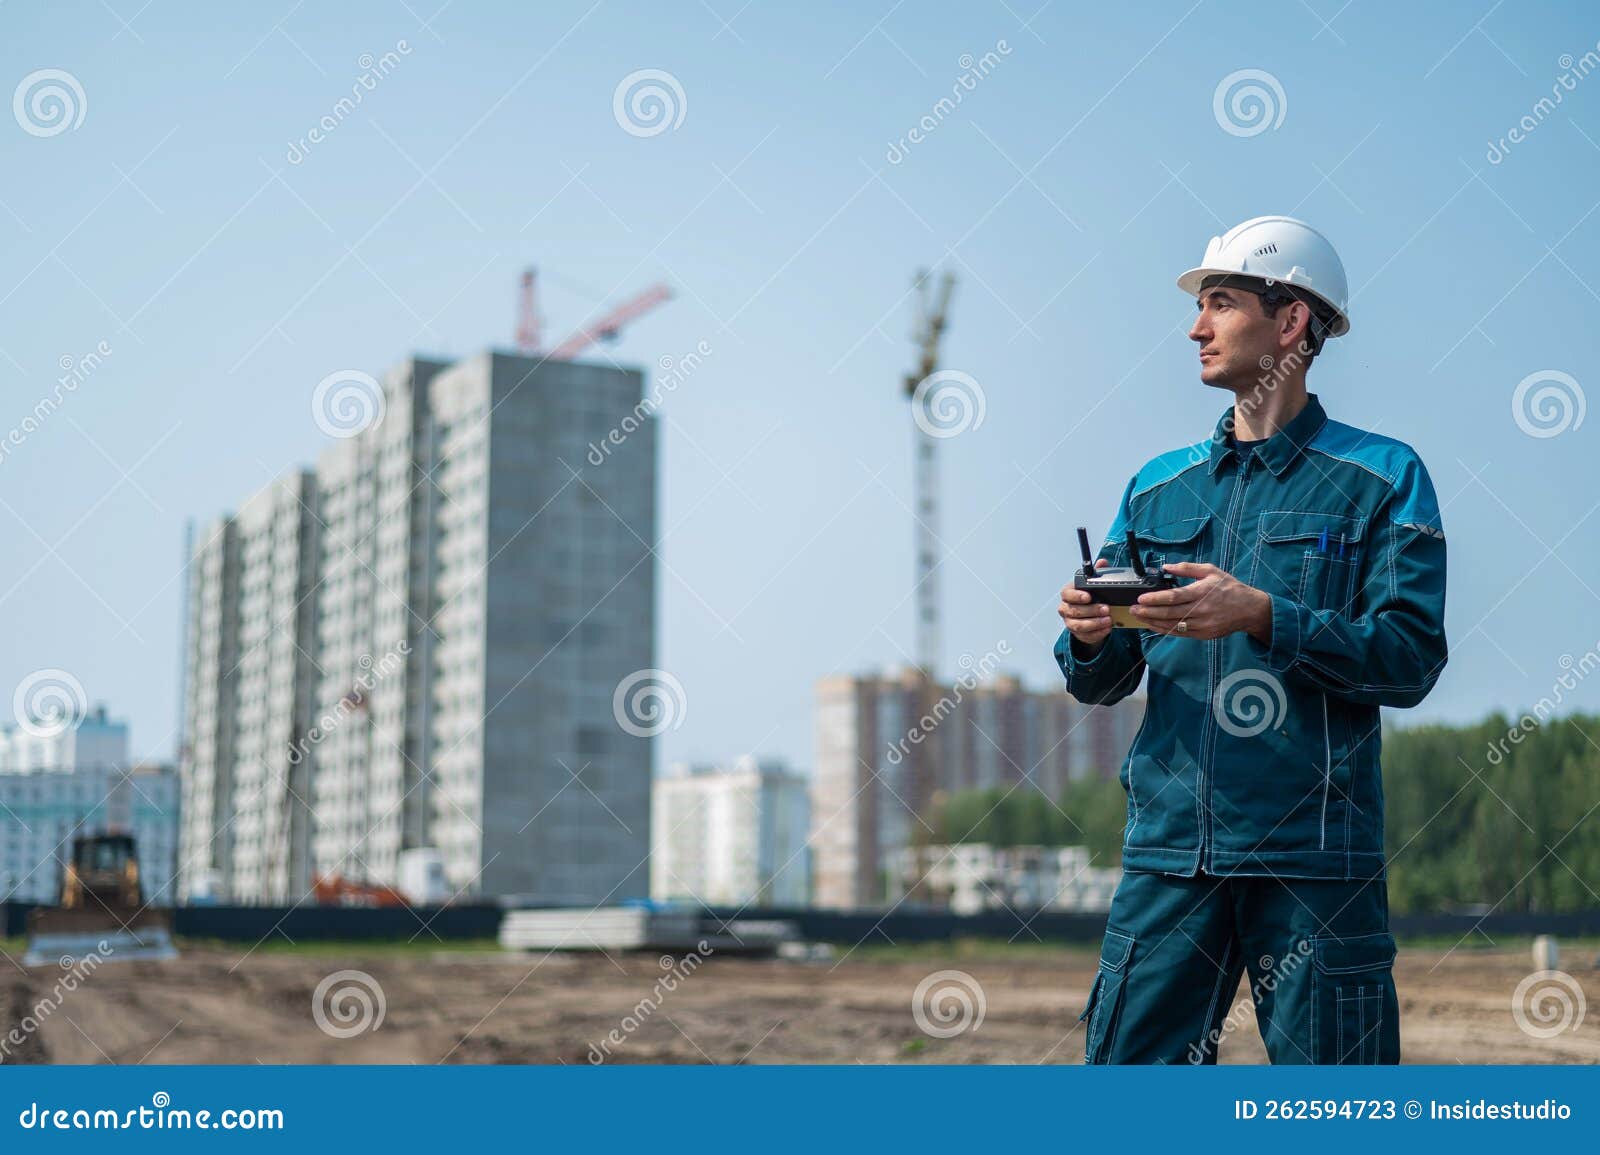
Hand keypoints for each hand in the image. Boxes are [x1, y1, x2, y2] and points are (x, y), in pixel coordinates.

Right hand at [1058, 558, 1112, 652]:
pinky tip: (1107, 629)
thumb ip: (1097, 573)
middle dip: (1091, 610)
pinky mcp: (1077, 634)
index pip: (1066, 594)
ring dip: (1094, 623)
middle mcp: (1066, 608)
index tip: (1088, 596)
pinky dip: (1097, 633)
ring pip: (1078, 625)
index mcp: (1068, 594)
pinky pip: (1085, 635)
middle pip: (1074, 611)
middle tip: (1106, 608)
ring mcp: (1070, 622)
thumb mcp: (1093, 584)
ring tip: (1108, 620)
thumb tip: (1102, 562)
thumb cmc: (1089, 597)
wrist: (1087, 615)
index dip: (1076, 596)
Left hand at [1129, 561, 1271, 641]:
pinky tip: (1153, 626)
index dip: (1156, 598)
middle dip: (1148, 612)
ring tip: (1139, 618)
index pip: (1174, 597)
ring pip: (1173, 626)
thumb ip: (1188, 568)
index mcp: (1202, 592)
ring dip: (1153, 622)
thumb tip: (1167, 566)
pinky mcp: (1203, 634)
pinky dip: (1165, 630)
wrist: (1250, 609)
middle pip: (1170, 613)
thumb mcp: (1211, 571)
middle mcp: (1201, 610)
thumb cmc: (1230, 588)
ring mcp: (1202, 625)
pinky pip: (1180, 633)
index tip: (1141, 598)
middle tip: (1133, 609)